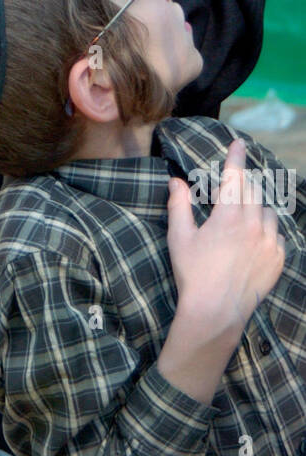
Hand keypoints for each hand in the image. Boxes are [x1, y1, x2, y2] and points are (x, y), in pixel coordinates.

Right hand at [166, 139, 285, 339]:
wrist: (215, 312)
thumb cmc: (193, 273)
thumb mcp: (180, 237)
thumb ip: (179, 205)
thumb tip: (176, 181)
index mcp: (229, 216)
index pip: (235, 177)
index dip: (236, 157)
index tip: (238, 143)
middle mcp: (254, 225)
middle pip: (253, 191)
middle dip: (242, 184)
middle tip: (229, 190)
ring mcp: (270, 243)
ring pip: (267, 211)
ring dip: (255, 206)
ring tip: (241, 217)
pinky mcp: (278, 259)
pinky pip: (277, 234)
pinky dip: (267, 230)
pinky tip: (254, 239)